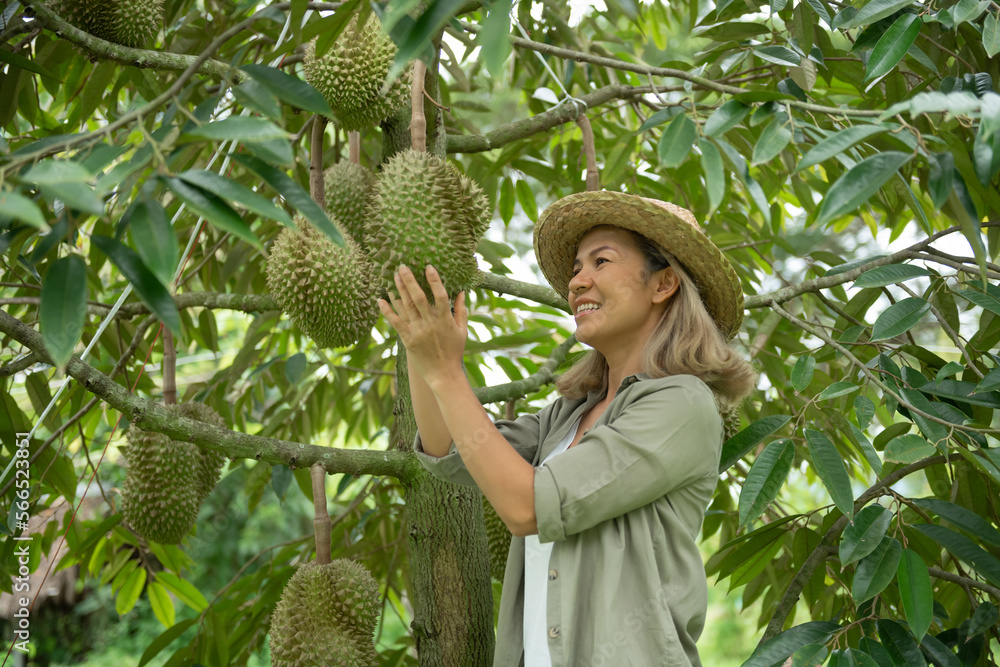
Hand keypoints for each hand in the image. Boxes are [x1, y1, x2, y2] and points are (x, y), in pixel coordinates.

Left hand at [377, 265, 467, 389]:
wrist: (443, 375)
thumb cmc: (454, 352)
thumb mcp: (462, 331)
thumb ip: (461, 310)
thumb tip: (462, 291)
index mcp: (445, 320)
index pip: (440, 296)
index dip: (434, 281)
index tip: (428, 267)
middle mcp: (430, 324)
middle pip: (418, 298)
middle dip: (409, 281)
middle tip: (402, 266)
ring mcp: (418, 332)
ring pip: (406, 307)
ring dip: (398, 290)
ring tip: (391, 276)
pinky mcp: (407, 340)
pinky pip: (395, 323)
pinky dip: (387, 311)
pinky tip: (380, 299)